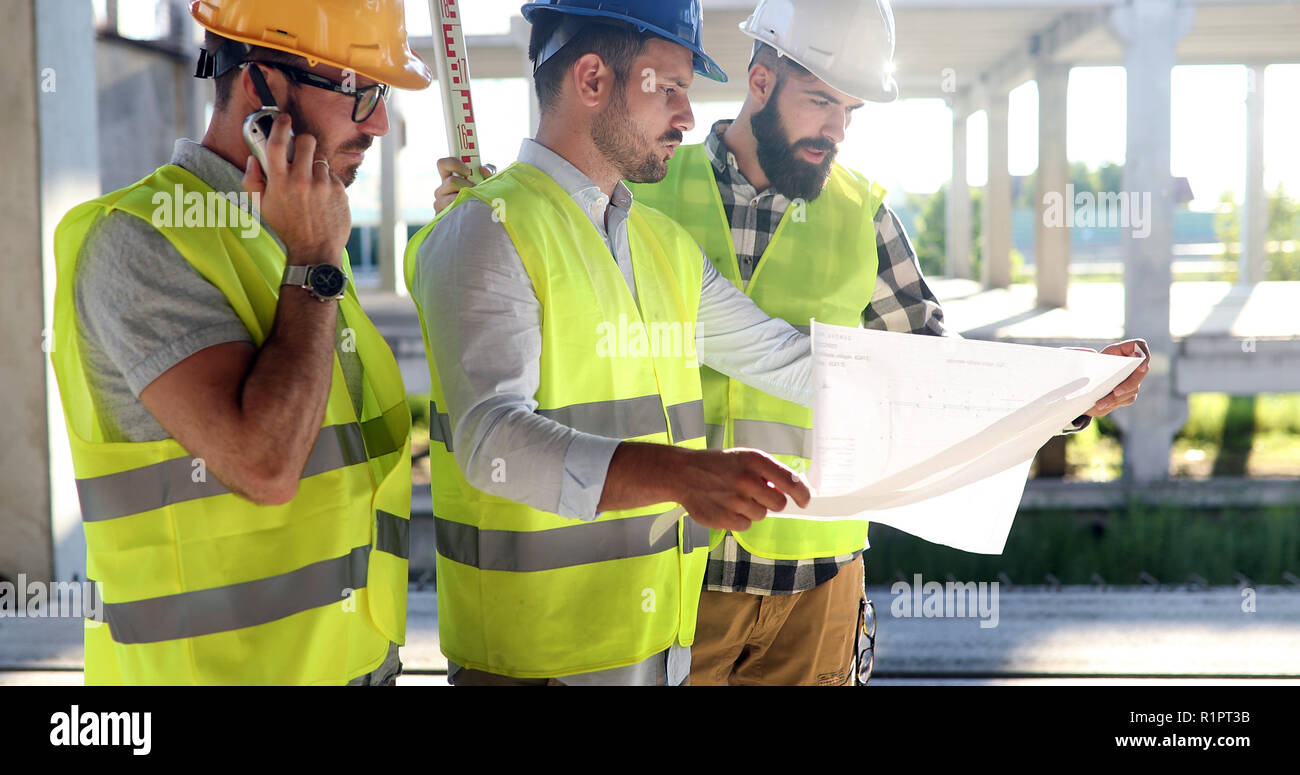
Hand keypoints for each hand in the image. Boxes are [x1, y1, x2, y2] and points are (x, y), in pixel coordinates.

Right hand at [242, 113, 350, 265]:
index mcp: (279, 183)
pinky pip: (333, 176)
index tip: (283, 117)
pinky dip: (328, 183)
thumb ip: (252, 181)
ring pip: (321, 159)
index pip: (276, 143)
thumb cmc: (286, 229)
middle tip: (300, 151)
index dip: (279, 125)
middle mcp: (301, 181)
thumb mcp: (262, 207)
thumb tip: (253, 158)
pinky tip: (323, 199)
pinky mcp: (340, 192)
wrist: (314, 251)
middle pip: (306, 141)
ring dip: (315, 167)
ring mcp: (323, 186)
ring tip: (311, 186)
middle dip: (303, 142)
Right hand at [434, 156, 494, 213]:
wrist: (480, 223)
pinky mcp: (440, 216)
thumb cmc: (482, 200)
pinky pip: (450, 210)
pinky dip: (462, 210)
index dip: (454, 164)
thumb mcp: (487, 185)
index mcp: (449, 178)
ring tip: (474, 203)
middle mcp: (442, 190)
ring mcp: (439, 203)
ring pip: (451, 197)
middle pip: (450, 181)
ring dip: (466, 199)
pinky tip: (468, 212)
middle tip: (476, 191)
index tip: (468, 171)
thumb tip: (483, 169)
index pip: (442, 164)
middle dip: (467, 186)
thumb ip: (488, 174)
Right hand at [673, 448, 811, 531]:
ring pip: (762, 515)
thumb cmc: (717, 465)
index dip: (802, 494)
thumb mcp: (744, 458)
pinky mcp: (725, 518)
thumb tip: (789, 489)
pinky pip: (746, 525)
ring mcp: (736, 500)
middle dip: (772, 501)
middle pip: (779, 504)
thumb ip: (767, 472)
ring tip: (734, 498)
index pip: (791, 481)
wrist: (683, 474)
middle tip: (757, 495)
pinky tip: (726, 506)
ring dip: (752, 509)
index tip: (804, 501)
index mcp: (755, 461)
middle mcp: (747, 480)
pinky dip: (739, 518)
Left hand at [1082, 338, 1149, 416]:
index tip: (1140, 367)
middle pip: (1140, 372)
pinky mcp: (1129, 392)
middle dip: (1128, 384)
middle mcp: (1131, 363)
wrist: (1081, 383)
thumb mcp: (1083, 358)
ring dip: (1116, 397)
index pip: (1139, 346)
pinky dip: (1113, 403)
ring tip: (1099, 404)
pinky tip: (1101, 405)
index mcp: (1121, 350)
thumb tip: (1091, 353)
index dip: (1142, 356)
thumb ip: (1085, 354)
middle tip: (1115, 392)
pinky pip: (1127, 399)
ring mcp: (1132, 378)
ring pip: (1133, 389)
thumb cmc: (1083, 365)